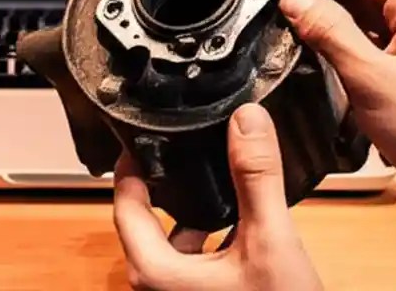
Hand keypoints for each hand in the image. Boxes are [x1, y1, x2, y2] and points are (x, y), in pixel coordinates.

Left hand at [113, 103, 322, 290]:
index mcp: (153, 272)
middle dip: (169, 185)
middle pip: (147, 221)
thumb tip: (246, 121)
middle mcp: (156, 289)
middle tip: (186, 149)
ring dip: (192, 214)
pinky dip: (208, 240)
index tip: (141, 135)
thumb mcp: (271, 243)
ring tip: (217, 181)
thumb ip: (256, 178)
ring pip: (172, 244)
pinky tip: (238, 227)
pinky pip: (193, 264)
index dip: (131, 163)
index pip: (124, 203)